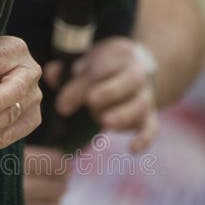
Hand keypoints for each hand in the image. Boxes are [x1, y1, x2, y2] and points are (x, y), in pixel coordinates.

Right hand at [0, 146, 76, 204]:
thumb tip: (13, 136)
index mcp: (5, 161)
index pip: (50, 162)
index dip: (60, 163)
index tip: (60, 163)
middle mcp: (11, 186)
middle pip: (54, 186)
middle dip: (59, 184)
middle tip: (57, 181)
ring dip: (54, 203)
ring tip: (49, 199)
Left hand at [44, 36, 157, 152]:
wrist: (133, 69)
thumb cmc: (102, 67)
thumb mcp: (85, 61)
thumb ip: (66, 70)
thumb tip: (52, 75)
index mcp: (120, 55)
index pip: (103, 67)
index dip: (83, 84)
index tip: (63, 103)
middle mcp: (138, 73)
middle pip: (131, 81)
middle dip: (110, 92)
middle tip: (91, 103)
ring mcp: (145, 96)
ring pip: (141, 104)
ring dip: (123, 115)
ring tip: (105, 122)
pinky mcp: (148, 117)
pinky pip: (151, 128)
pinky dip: (145, 138)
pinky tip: (132, 148)